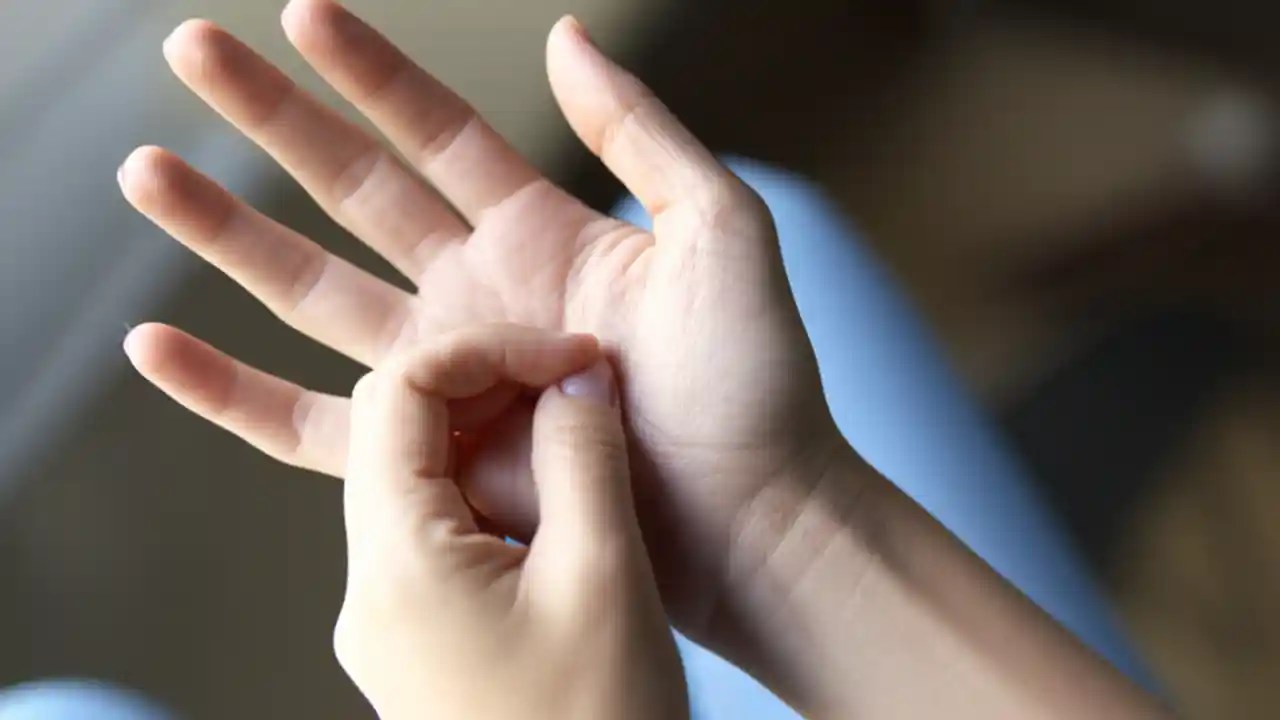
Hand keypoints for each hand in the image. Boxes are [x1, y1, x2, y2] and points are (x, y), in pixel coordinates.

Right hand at [120, 0, 845, 653]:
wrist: (752, 515)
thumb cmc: (754, 378)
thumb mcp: (719, 227)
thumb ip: (640, 131)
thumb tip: (564, 36)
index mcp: (543, 234)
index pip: (436, 133)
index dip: (371, 73)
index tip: (304, 13)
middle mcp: (480, 296)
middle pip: (352, 192)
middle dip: (270, 122)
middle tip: (194, 52)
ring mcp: (446, 377)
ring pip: (310, 291)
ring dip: (225, 233)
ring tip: (146, 170)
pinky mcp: (425, 462)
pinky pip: (307, 426)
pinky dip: (228, 392)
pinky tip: (157, 346)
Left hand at [334, 323, 686, 719]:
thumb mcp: (606, 578)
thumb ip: (584, 458)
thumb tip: (575, 375)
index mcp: (399, 564)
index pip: (401, 394)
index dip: (487, 351)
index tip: (570, 356)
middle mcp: (371, 590)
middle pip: (397, 432)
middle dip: (488, 386)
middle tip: (577, 382)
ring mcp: (391, 621)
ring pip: (419, 480)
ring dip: (494, 438)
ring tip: (579, 432)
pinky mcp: (422, 643)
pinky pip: (440, 532)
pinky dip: (495, 491)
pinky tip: (560, 498)